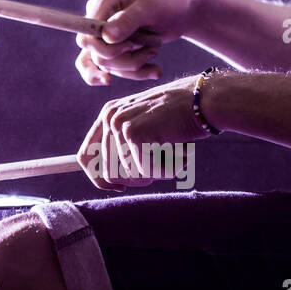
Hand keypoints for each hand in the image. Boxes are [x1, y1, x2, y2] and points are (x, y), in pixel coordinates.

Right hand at [76, 0, 206, 84]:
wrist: (186, 9)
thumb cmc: (169, 0)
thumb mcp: (150, 7)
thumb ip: (127, 20)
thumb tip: (106, 37)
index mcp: (104, 2)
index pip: (86, 35)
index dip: (102, 48)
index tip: (129, 47)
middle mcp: (101, 20)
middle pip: (95, 55)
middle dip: (124, 59)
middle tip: (151, 51)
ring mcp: (108, 36)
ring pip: (107, 66)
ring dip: (134, 66)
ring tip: (155, 52)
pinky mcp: (118, 50)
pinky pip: (118, 71)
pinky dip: (138, 73)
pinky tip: (156, 70)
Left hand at [76, 74, 215, 190]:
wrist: (204, 100)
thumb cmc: (180, 118)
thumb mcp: (147, 127)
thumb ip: (125, 147)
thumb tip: (109, 180)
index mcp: (108, 115)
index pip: (86, 156)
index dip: (100, 179)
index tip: (120, 188)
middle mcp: (109, 117)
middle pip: (108, 173)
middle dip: (138, 176)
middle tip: (164, 161)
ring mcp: (119, 124)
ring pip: (129, 175)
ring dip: (155, 172)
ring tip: (174, 153)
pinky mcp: (133, 134)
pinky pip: (145, 172)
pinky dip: (166, 169)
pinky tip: (180, 152)